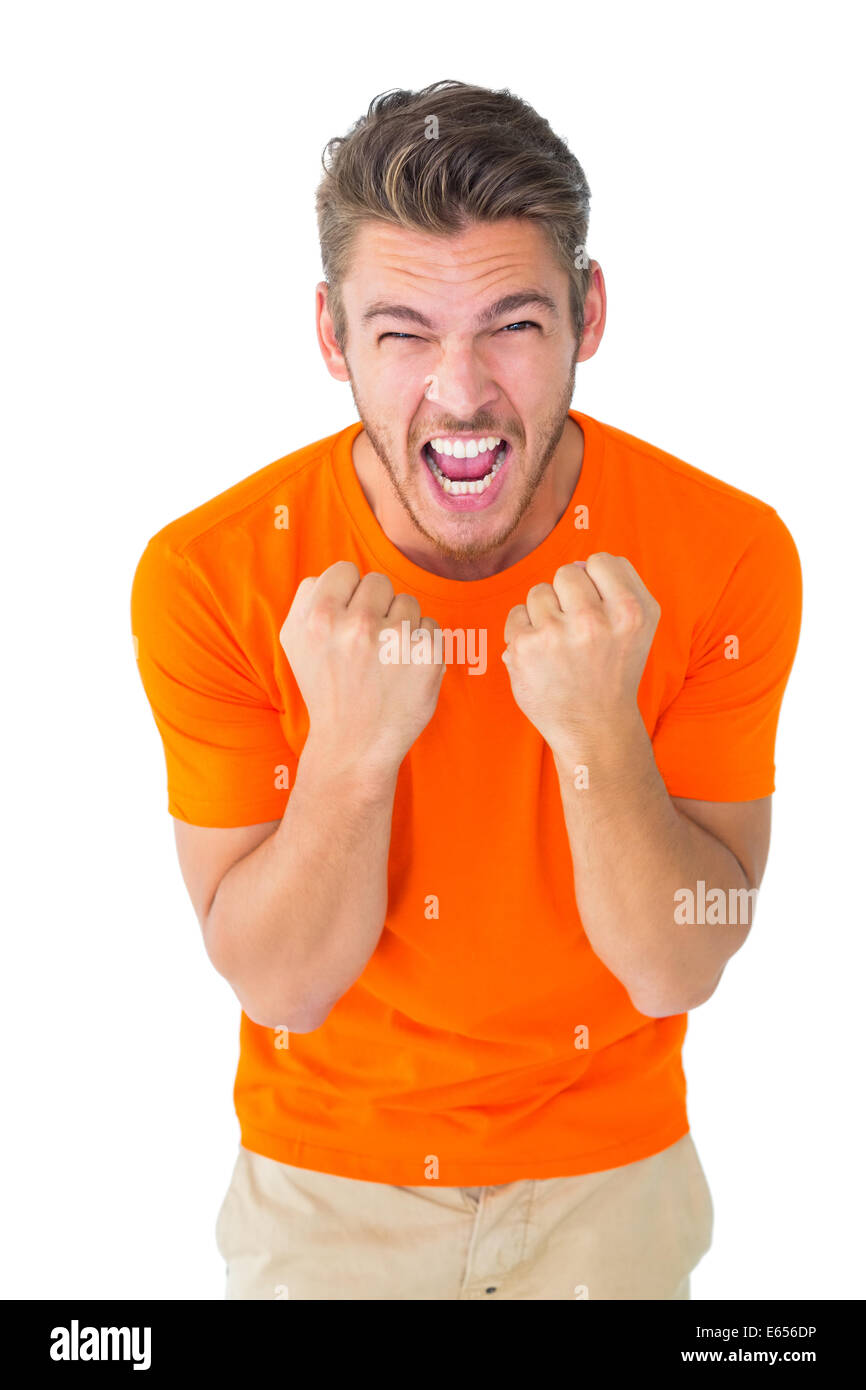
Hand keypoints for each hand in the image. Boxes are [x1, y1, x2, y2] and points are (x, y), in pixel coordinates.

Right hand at [280, 560, 444, 772]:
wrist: (354, 745)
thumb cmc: (326, 688)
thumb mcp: (294, 642)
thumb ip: (310, 599)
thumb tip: (339, 575)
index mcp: (318, 618)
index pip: (345, 570)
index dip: (347, 594)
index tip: (346, 622)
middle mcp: (356, 626)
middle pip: (378, 582)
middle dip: (375, 608)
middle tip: (366, 645)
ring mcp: (395, 640)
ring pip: (407, 602)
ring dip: (400, 626)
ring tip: (385, 660)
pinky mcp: (427, 655)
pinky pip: (430, 624)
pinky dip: (421, 644)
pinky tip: (404, 670)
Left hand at [502, 554, 659, 756]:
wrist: (594, 727)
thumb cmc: (616, 669)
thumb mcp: (643, 625)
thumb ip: (624, 581)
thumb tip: (584, 563)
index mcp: (629, 612)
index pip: (600, 561)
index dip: (596, 581)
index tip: (598, 607)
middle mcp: (593, 622)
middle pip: (567, 572)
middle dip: (569, 596)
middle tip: (578, 629)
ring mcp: (555, 635)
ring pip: (539, 591)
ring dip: (546, 613)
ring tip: (561, 645)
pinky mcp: (523, 649)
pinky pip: (516, 614)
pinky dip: (524, 632)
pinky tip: (542, 656)